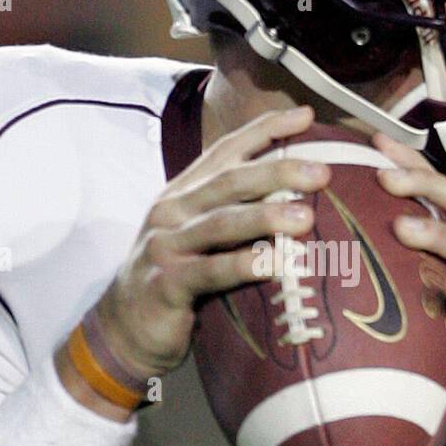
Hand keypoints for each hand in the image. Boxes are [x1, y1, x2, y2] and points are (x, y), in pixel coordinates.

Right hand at [90, 105, 330, 383]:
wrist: (123, 329)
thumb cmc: (175, 279)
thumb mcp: (200, 237)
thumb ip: (234, 214)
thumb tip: (300, 197)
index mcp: (183, 193)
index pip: (225, 151)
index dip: (265, 130)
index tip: (306, 116)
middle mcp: (173, 211)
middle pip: (229, 181)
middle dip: (277, 171)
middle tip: (322, 172)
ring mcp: (166, 246)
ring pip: (221, 223)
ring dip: (265, 217)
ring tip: (307, 217)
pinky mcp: (165, 284)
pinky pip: (209, 272)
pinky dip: (242, 266)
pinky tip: (273, 266)